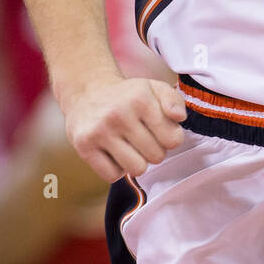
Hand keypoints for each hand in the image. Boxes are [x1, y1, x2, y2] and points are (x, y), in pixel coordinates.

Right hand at [64, 76, 187, 182]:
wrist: (87, 93)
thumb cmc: (128, 96)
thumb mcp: (154, 88)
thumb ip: (174, 100)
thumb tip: (179, 117)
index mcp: (140, 99)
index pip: (173, 140)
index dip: (170, 138)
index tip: (160, 131)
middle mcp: (119, 114)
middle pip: (156, 156)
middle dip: (154, 150)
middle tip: (143, 139)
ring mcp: (99, 131)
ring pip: (137, 169)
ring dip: (137, 163)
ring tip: (130, 147)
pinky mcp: (84, 146)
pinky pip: (112, 176)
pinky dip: (116, 169)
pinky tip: (113, 153)